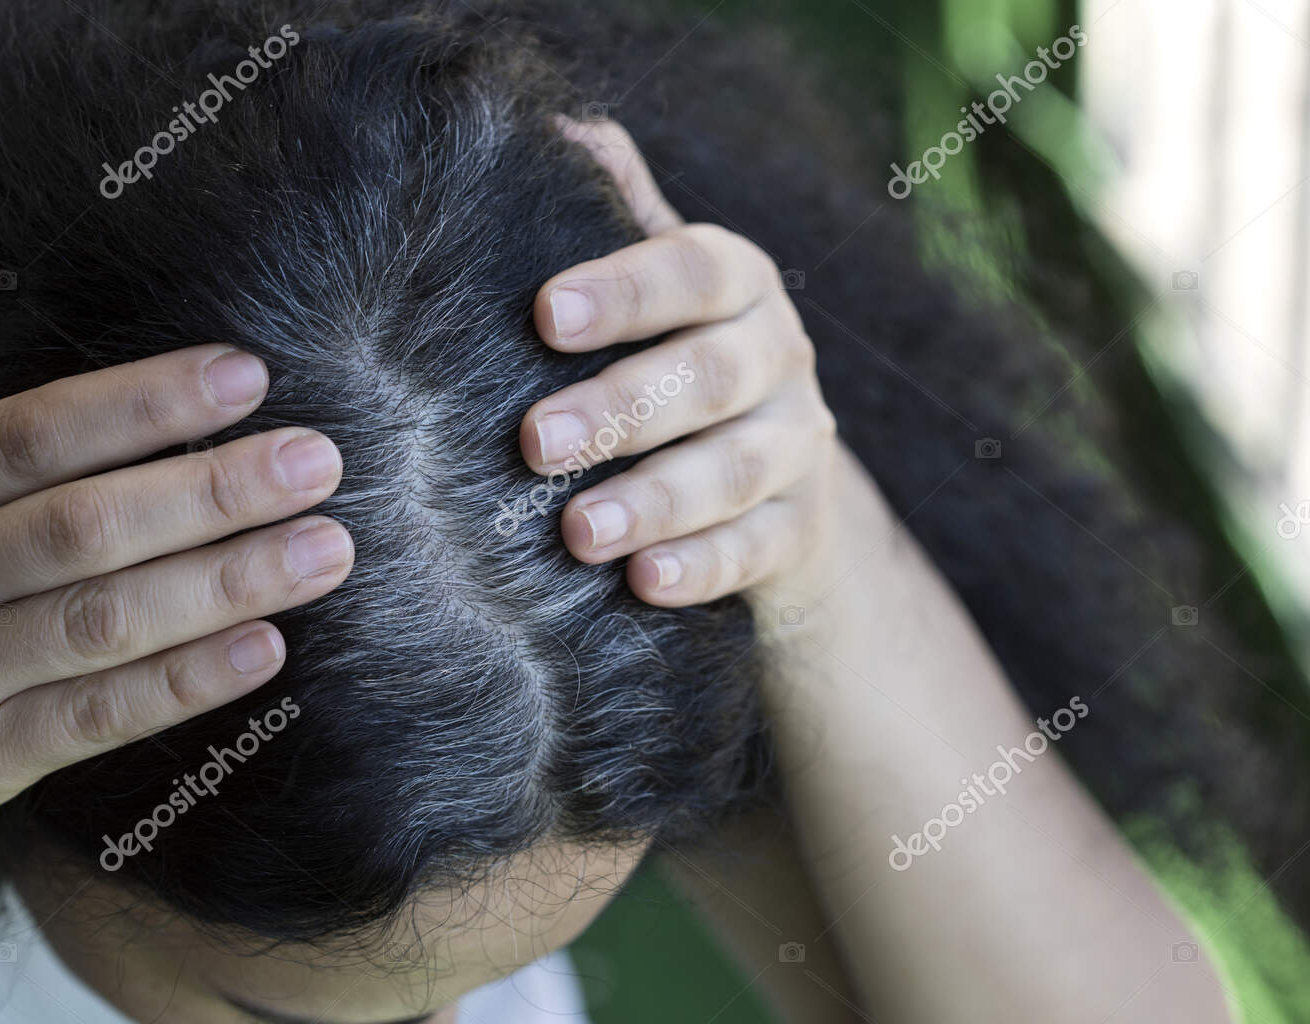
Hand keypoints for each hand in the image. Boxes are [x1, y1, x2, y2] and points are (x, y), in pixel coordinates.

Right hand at [0, 227, 352, 914]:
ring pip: (102, 619)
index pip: (27, 435)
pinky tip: (266, 649)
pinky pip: (91, 718)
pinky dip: (181, 685)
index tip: (244, 376)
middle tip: (321, 461)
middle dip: (213, 489)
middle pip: (83, 524)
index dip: (141, 402)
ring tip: (328, 549)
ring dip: (225, 581)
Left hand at [524, 117, 836, 605]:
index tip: (545, 314)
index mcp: (738, 287)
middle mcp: (780, 358)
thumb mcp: (660, 293)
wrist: (773, 486)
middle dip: (620, 411)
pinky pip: (757, 552)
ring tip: (579, 532)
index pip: (693, 271)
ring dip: (654, 501)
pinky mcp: (798, 532)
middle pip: (708, 377)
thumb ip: (619, 217)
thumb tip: (557, 131)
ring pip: (733, 470)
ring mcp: (797, 449)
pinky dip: (702, 568)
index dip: (626, 290)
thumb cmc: (677, 366)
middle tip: (532, 442)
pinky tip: (645, 584)